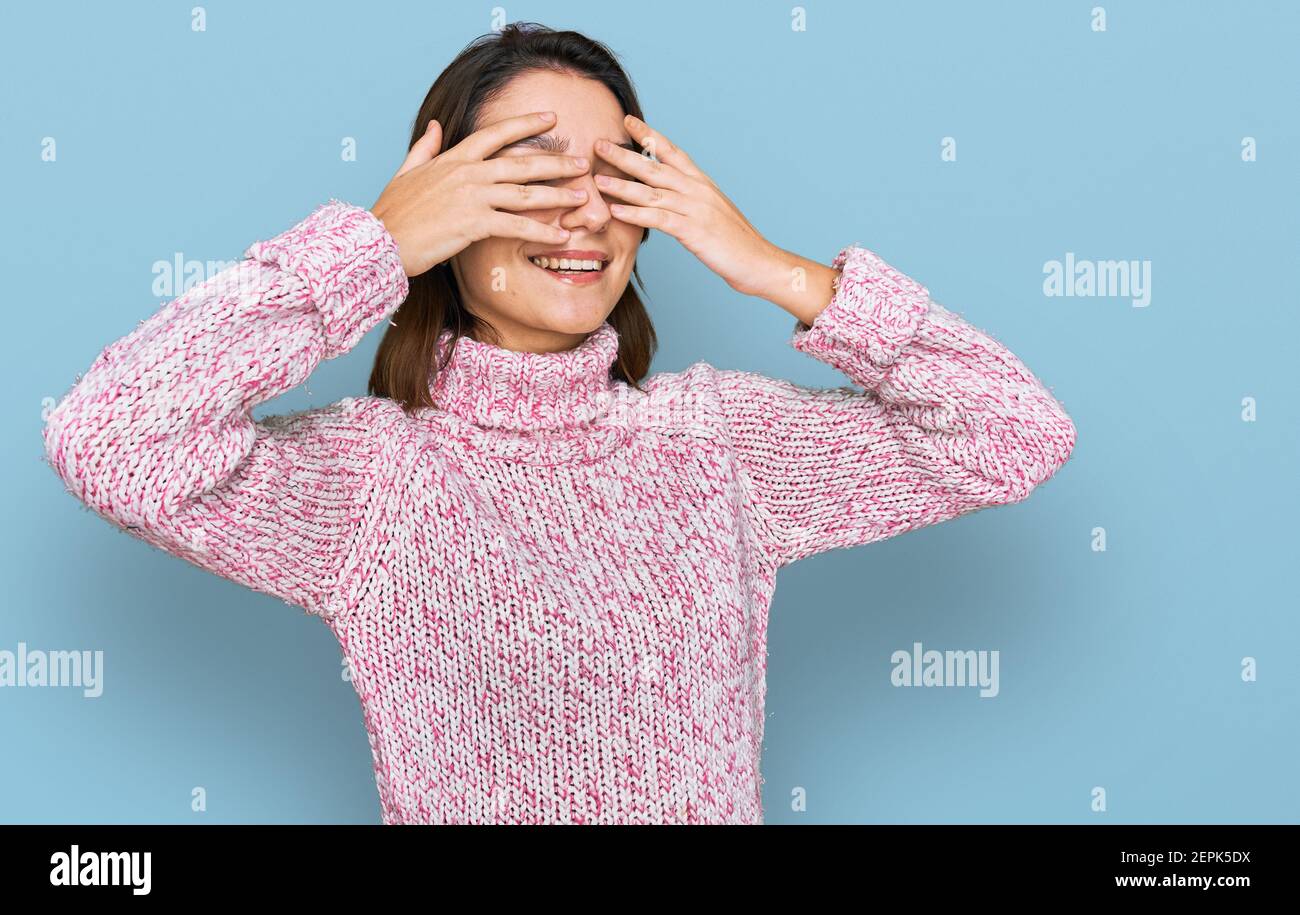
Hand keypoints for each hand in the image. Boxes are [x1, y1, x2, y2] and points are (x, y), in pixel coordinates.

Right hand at [370, 111, 592, 276]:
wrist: (381, 240)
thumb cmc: (393, 211)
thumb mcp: (406, 172)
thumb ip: (424, 147)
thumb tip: (433, 125)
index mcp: (453, 158)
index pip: (496, 134)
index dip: (525, 124)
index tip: (551, 118)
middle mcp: (467, 173)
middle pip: (521, 162)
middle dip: (556, 162)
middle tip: (583, 163)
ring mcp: (472, 197)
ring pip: (525, 193)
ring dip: (557, 196)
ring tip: (582, 198)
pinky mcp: (473, 224)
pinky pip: (516, 227)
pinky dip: (542, 232)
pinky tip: (561, 236)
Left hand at [591, 114, 783, 296]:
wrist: (761, 262)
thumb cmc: (736, 242)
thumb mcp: (713, 212)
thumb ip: (692, 200)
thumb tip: (671, 196)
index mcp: (702, 183)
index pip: (672, 151)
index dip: (649, 135)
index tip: (627, 121)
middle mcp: (698, 190)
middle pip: (655, 166)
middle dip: (625, 154)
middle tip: (599, 144)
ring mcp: (696, 209)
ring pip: (653, 192)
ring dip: (623, 185)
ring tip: (598, 179)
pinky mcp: (694, 232)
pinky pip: (659, 219)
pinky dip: (636, 215)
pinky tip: (616, 212)